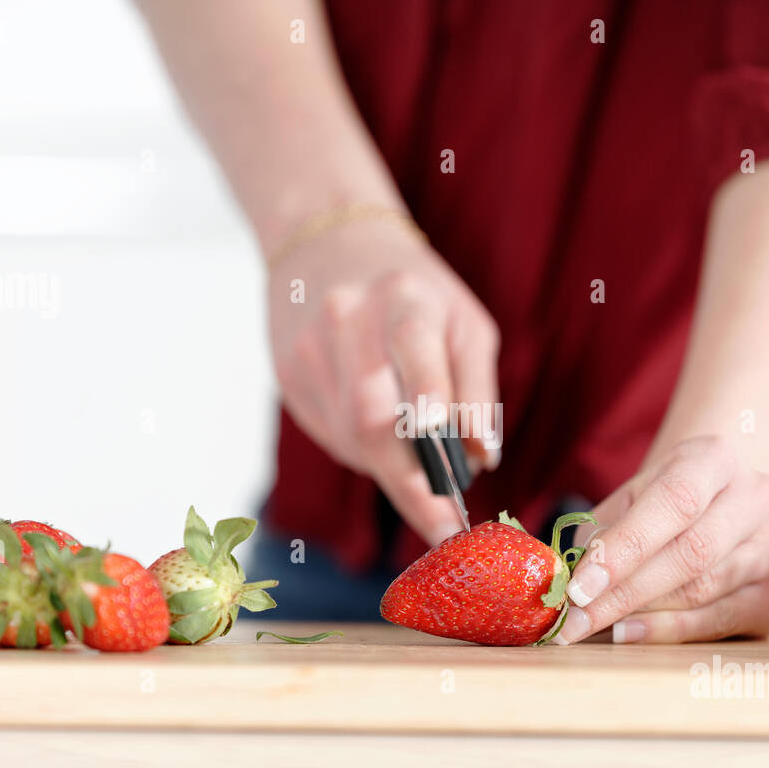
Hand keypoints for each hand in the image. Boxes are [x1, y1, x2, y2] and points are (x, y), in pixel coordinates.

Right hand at [268, 217, 500, 545]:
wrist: (328, 242)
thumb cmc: (416, 292)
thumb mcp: (466, 323)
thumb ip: (479, 391)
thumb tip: (481, 459)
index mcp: (403, 298)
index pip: (417, 364)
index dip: (433, 426)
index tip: (455, 487)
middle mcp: (346, 319)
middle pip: (372, 419)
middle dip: (409, 483)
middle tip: (442, 525)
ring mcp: (308, 349)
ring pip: (350, 438)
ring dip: (391, 466)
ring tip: (420, 461)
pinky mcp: (287, 374)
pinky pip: (332, 435)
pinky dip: (364, 448)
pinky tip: (380, 429)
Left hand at [555, 435, 768, 643]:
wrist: (722, 501)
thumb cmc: (663, 503)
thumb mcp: (631, 498)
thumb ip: (604, 532)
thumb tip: (566, 581)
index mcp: (716, 459)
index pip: (674, 502)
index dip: (625, 548)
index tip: (579, 587)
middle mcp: (758, 497)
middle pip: (691, 553)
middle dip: (625, 593)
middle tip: (574, 621)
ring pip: (703, 591)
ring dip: (640, 615)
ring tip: (592, 627)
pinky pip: (721, 620)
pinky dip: (670, 631)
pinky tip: (631, 634)